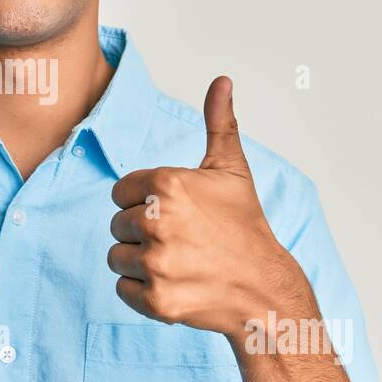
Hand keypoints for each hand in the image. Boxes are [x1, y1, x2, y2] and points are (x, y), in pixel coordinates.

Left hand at [108, 76, 310, 337]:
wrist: (264, 289)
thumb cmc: (245, 227)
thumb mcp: (233, 171)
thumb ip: (219, 123)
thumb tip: (222, 81)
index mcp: (168, 185)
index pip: (121, 192)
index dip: (144, 202)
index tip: (176, 214)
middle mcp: (158, 222)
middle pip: (117, 224)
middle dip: (142, 233)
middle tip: (181, 241)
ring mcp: (156, 263)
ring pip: (117, 257)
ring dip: (140, 263)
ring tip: (177, 263)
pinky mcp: (156, 300)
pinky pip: (122, 289)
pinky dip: (142, 291)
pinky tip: (174, 285)